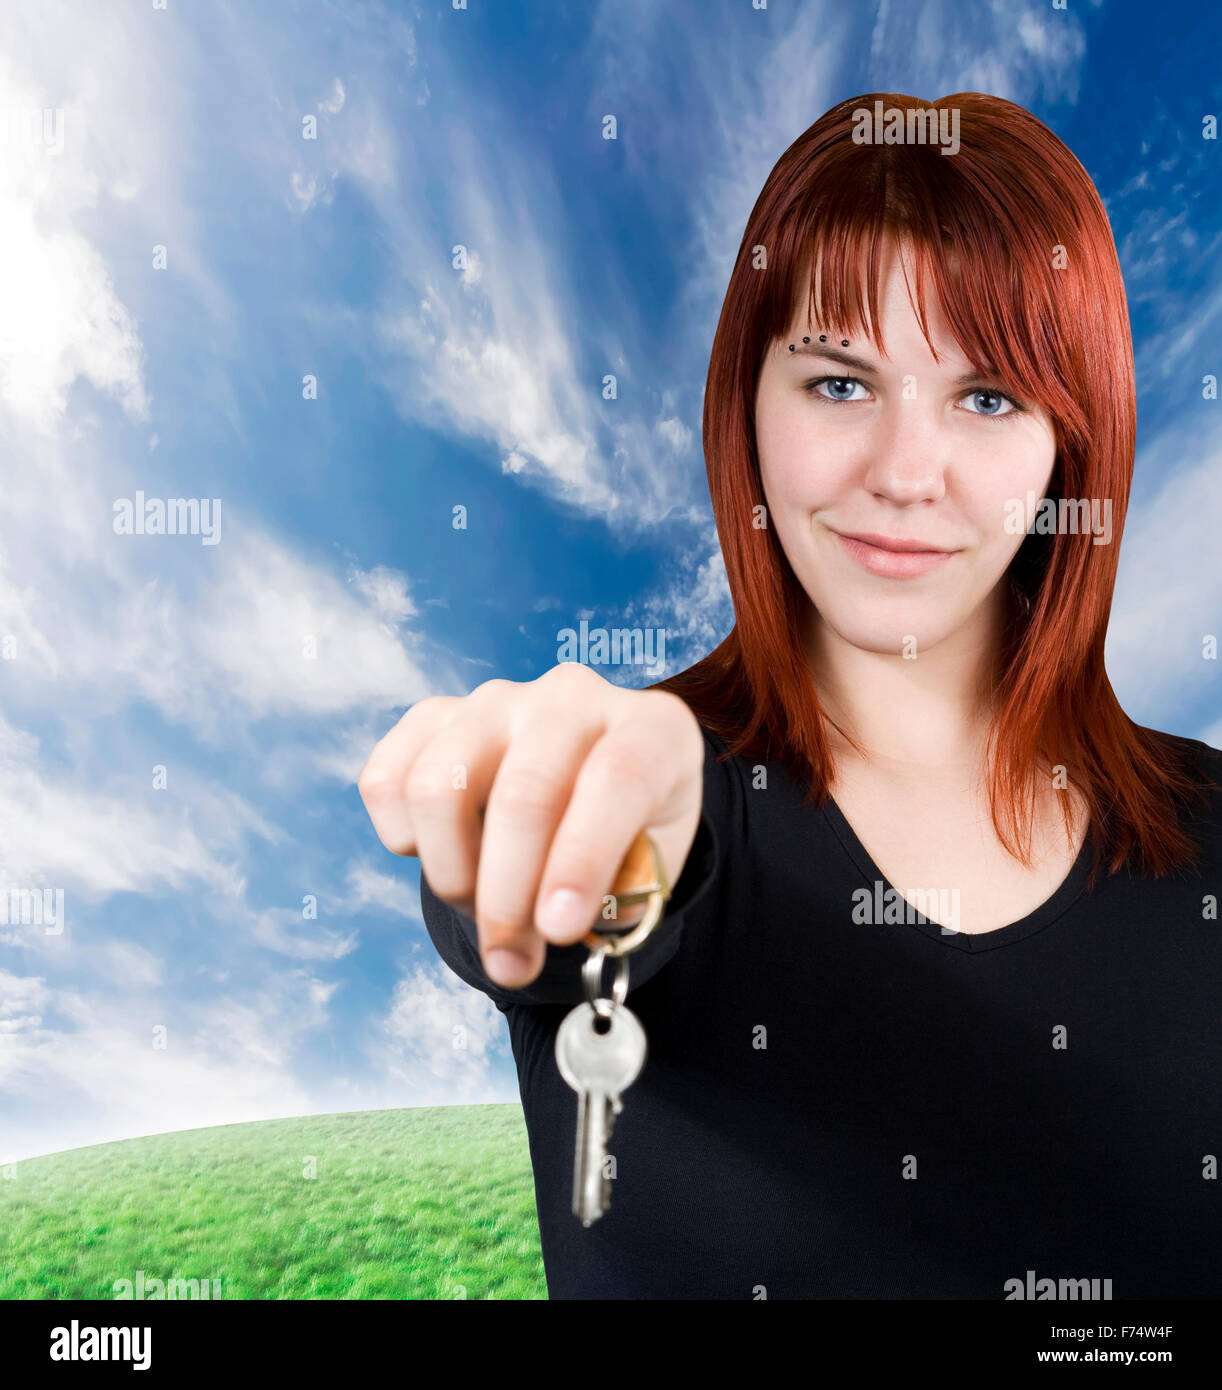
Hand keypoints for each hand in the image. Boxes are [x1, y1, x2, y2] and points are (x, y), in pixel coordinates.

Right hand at [358, 663, 704, 987]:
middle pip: (524, 794)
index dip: (582, 860)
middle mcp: (573, 697)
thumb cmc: (627, 834)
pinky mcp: (435, 715)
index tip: (558, 930)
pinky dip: (403, 838)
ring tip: (482, 910)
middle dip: (507, 899)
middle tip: (510, 964)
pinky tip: (447, 856)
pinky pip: (388, 778)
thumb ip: (619, 898)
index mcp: (650, 728)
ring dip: (452, 874)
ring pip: (440, 786)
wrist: (584, 788)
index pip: (616, 779)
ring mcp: (497, 701)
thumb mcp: (650, 868)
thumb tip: (551, 925)